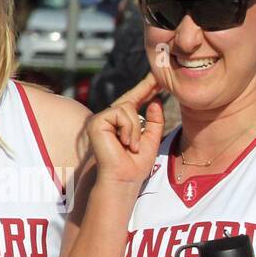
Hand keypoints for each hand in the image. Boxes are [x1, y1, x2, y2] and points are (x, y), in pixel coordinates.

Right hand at [85, 71, 164, 185]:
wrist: (124, 179)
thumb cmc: (135, 165)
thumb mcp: (151, 140)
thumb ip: (154, 121)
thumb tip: (156, 100)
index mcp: (121, 123)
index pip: (134, 101)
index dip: (145, 88)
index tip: (157, 78)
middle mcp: (109, 119)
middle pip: (131, 99)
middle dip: (145, 89)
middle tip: (158, 81)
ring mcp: (101, 119)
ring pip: (128, 107)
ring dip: (136, 128)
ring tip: (132, 146)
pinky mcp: (96, 122)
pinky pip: (121, 113)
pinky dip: (129, 129)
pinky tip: (125, 143)